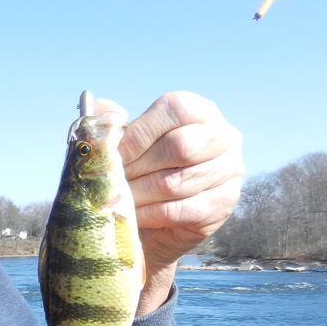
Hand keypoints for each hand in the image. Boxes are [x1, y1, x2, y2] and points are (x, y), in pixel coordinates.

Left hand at [97, 92, 243, 314]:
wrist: (158, 217)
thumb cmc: (142, 169)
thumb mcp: (125, 142)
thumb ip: (111, 123)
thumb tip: (98, 108)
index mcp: (199, 111)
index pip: (174, 110)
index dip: (139, 134)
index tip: (113, 155)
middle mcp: (223, 136)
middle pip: (180, 146)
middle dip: (138, 167)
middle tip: (112, 181)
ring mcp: (229, 171)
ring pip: (175, 183)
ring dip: (138, 194)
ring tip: (116, 199)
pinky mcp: (223, 204)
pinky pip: (178, 211)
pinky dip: (148, 215)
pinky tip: (132, 215)